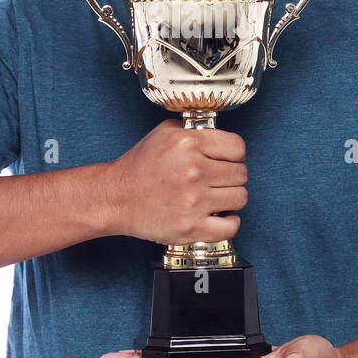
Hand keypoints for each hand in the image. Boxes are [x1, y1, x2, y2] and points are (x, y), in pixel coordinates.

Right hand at [106, 119, 247, 246]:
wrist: (116, 198)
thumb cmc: (139, 166)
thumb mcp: (164, 132)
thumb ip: (194, 130)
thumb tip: (219, 136)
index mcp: (188, 143)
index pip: (238, 148)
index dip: (234, 154)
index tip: (226, 160)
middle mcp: (193, 171)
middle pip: (241, 174)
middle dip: (231, 176)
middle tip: (217, 179)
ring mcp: (194, 201)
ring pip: (240, 198)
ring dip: (231, 198)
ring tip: (216, 196)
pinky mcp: (191, 227)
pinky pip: (231, 226)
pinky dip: (229, 222)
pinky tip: (218, 215)